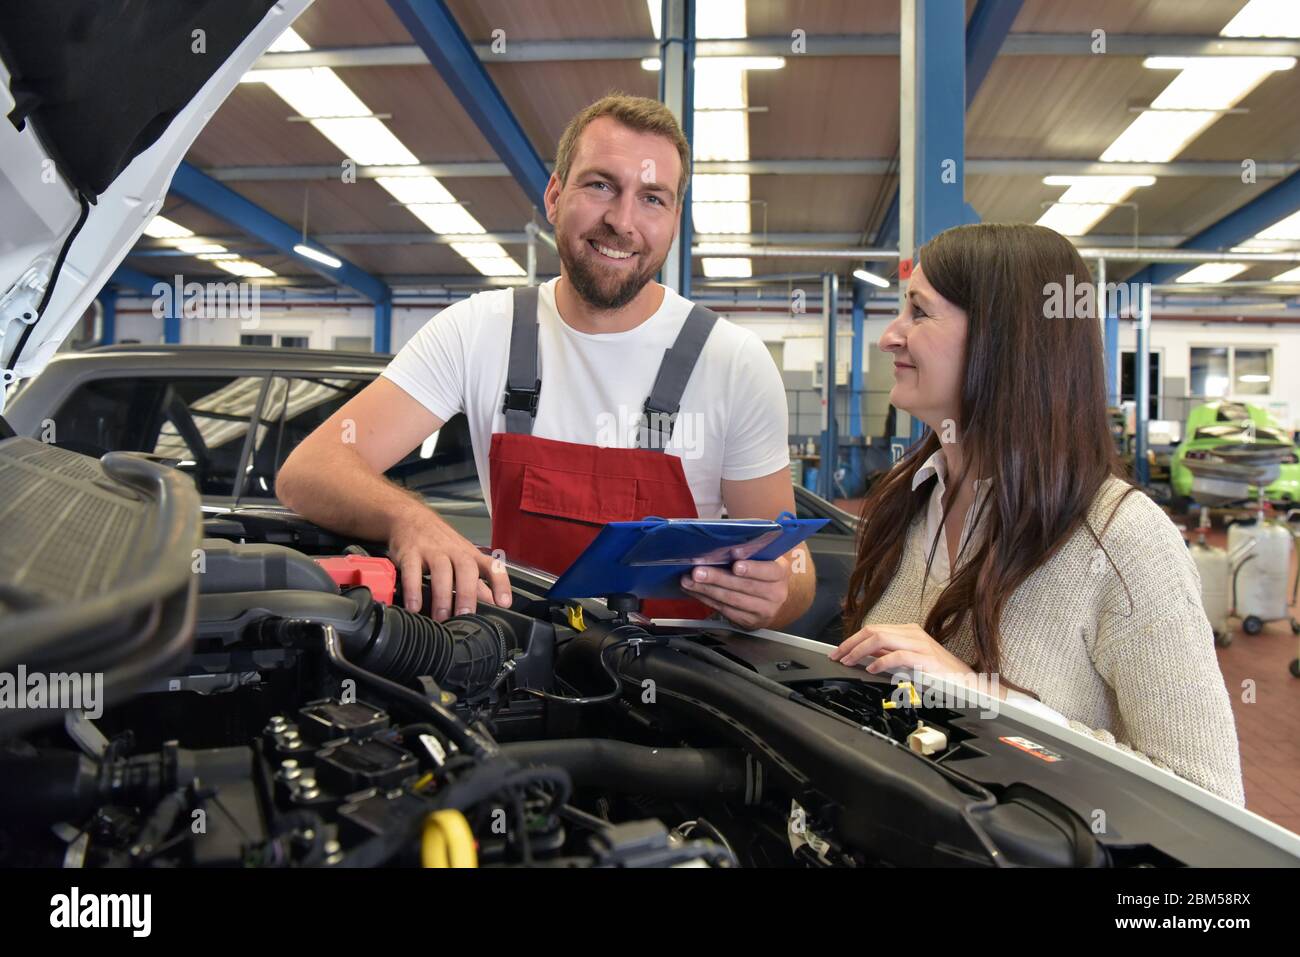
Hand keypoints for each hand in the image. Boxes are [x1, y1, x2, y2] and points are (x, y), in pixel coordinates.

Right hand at [387, 507, 510, 619]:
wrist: (410, 517)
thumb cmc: (440, 543)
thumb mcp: (462, 559)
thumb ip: (477, 583)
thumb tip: (494, 604)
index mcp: (470, 555)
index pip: (492, 566)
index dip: (501, 583)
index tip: (504, 603)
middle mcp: (454, 551)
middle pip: (466, 569)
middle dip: (467, 594)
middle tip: (464, 616)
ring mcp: (432, 550)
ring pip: (441, 570)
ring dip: (442, 596)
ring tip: (441, 618)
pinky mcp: (410, 552)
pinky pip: (412, 570)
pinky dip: (413, 589)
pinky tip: (414, 606)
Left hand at [680, 556, 789, 630]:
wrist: (771, 600)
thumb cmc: (762, 573)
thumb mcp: (764, 560)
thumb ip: (750, 553)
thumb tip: (722, 547)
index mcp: (780, 573)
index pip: (768, 571)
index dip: (751, 568)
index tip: (735, 564)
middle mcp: (775, 594)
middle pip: (744, 586)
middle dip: (718, 578)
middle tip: (698, 571)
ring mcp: (763, 611)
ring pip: (731, 600)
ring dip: (707, 590)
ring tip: (689, 581)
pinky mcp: (748, 622)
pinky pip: (725, 610)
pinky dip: (707, 599)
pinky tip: (695, 591)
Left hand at [829, 623, 983, 687]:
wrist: (967, 683)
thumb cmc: (937, 674)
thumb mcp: (908, 660)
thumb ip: (888, 654)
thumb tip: (863, 655)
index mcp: (907, 631)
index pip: (873, 629)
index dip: (852, 639)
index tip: (838, 651)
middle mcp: (912, 633)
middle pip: (872, 630)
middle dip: (850, 643)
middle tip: (837, 656)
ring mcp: (919, 644)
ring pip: (881, 638)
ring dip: (860, 650)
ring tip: (849, 661)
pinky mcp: (925, 658)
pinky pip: (897, 656)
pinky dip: (880, 662)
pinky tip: (871, 669)